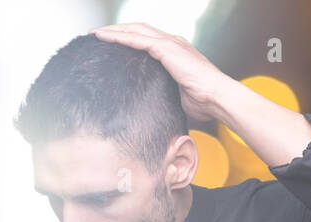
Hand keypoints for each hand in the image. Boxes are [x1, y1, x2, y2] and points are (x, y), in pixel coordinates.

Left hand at [90, 23, 232, 121]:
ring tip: (94, 34)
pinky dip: (119, 37)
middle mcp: (172, 42)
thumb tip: (150, 104)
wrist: (217, 98)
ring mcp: (170, 43)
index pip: (146, 39)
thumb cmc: (202, 102)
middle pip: (137, 29)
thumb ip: (163, 90)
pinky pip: (137, 40)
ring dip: (113, 31)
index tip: (109, 44)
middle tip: (95, 35)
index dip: (127, 38)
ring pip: (135, 30)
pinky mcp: (167, 49)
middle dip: (116, 30)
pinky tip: (104, 38)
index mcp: (174, 51)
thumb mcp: (176, 93)